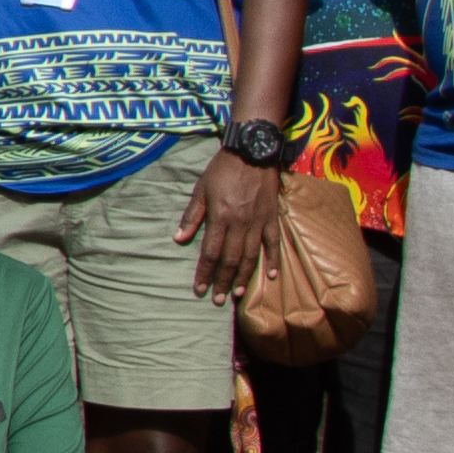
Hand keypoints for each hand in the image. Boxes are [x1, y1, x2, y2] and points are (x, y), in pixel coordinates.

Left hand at [187, 147, 287, 298]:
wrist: (252, 152)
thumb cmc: (222, 169)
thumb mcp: (200, 189)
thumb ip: (192, 216)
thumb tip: (179, 239)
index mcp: (220, 217)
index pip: (210, 252)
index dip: (204, 273)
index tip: (198, 289)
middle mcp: (240, 223)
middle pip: (230, 260)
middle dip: (221, 281)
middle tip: (216, 300)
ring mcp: (258, 222)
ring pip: (251, 256)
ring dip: (243, 278)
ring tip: (235, 294)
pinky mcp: (272, 218)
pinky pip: (274, 243)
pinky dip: (273, 260)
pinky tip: (272, 276)